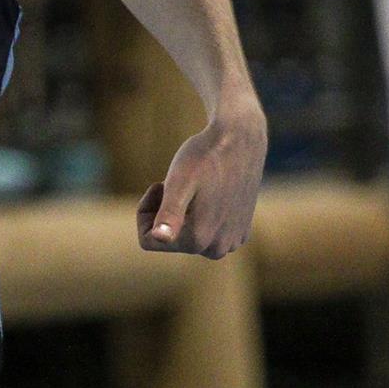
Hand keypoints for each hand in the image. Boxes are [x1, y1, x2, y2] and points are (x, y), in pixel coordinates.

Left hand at [136, 104, 265, 258]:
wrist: (240, 139)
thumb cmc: (204, 157)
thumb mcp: (179, 182)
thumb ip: (170, 213)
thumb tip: (160, 239)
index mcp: (198, 239)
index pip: (150, 239)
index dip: (147, 210)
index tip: (159, 185)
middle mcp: (218, 248)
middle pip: (171, 241)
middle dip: (167, 214)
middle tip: (179, 184)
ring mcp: (232, 242)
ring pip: (190, 236)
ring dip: (185, 214)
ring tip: (197, 187)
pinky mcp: (241, 232)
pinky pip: (209, 232)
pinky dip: (204, 213)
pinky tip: (213, 191)